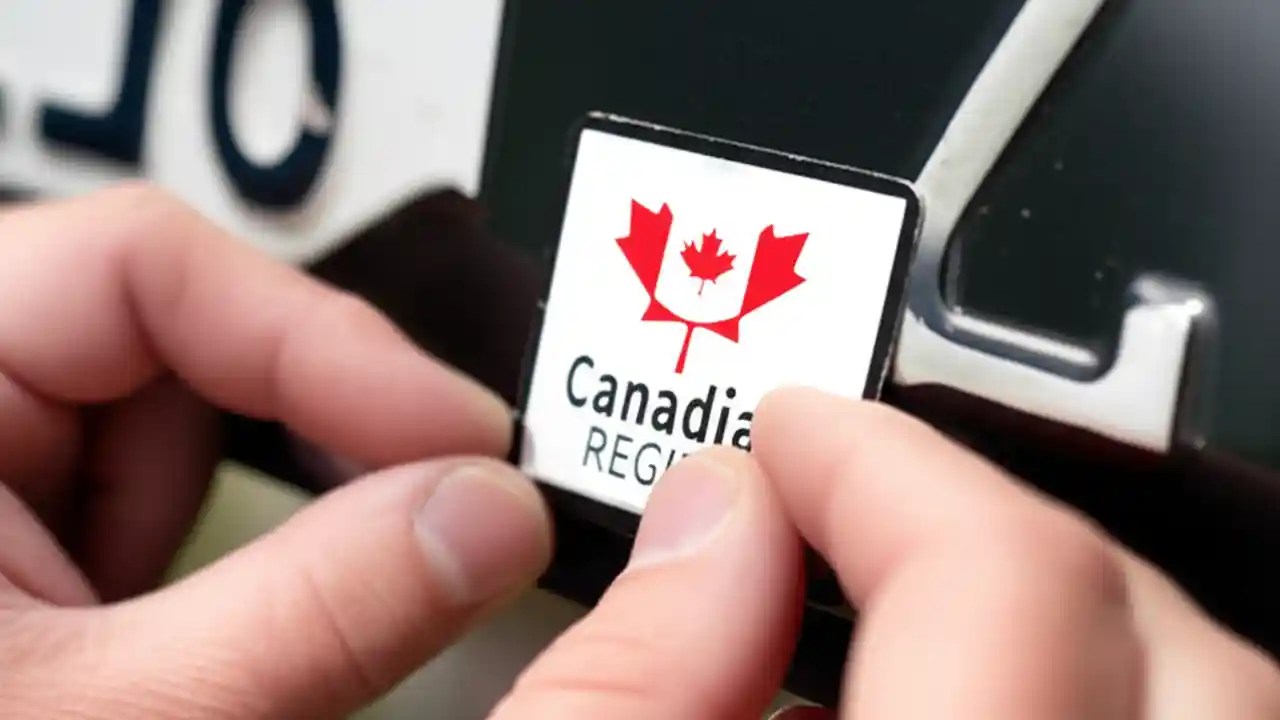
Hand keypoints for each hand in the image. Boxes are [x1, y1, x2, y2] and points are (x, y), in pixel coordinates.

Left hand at [0, 185, 552, 718]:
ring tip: (193, 643)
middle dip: (294, 449)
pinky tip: (162, 644)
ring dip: (228, 533)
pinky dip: (186, 569)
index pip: (146, 267)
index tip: (456, 434)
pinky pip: (136, 501)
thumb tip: (484, 516)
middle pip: (173, 343)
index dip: (329, 339)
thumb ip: (323, 606)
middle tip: (411, 517)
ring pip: (166, 429)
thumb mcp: (124, 719)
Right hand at [491, 389, 1279, 717]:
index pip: (1009, 590)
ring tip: (883, 625)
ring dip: (1048, 620)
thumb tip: (709, 521)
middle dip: (987, 532)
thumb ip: (618, 686)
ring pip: (1212, 703)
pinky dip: (1075, 710)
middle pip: (1161, 638)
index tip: (793, 434)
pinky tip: (940, 718)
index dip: (883, 465)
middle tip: (846, 510)